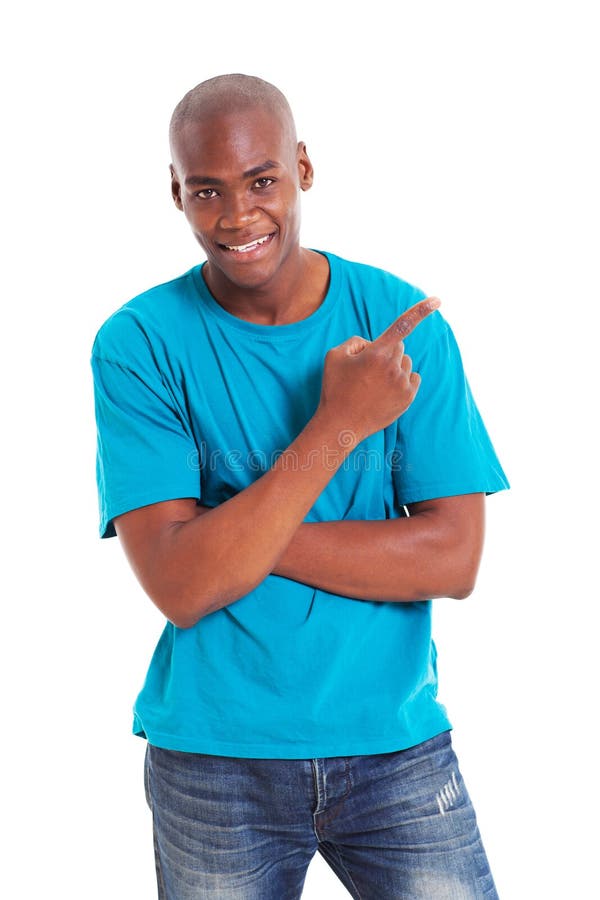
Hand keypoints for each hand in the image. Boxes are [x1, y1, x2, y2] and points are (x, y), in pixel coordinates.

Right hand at [317, 297, 439, 441]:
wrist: (340, 424)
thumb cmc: (335, 388)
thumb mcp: (334, 356)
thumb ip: (356, 341)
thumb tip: (373, 344)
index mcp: (376, 353)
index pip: (402, 326)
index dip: (420, 311)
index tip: (437, 300)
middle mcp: (393, 367)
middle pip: (399, 347)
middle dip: (387, 352)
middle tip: (367, 369)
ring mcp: (402, 383)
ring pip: (405, 363)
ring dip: (394, 367)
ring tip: (374, 384)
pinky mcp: (408, 398)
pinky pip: (412, 378)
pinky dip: (402, 380)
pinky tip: (384, 391)